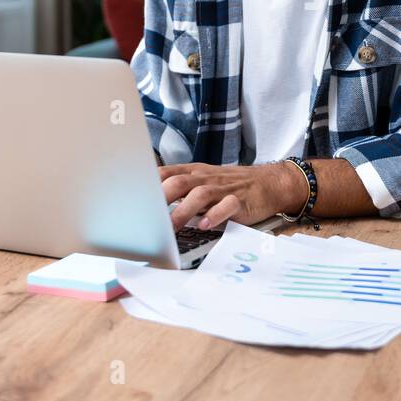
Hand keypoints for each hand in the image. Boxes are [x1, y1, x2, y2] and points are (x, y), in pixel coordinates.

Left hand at [159, 162, 306, 230]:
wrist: (268, 182)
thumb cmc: (229, 185)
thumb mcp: (202, 180)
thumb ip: (178, 189)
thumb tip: (149, 205)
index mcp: (193, 172)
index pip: (165, 173)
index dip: (147, 184)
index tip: (132, 198)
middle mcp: (205, 178)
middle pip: (179, 183)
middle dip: (161, 199)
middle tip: (146, 218)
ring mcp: (223, 188)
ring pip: (200, 195)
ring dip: (183, 211)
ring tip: (170, 228)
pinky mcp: (241, 200)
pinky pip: (227, 205)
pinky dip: (215, 215)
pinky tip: (205, 225)